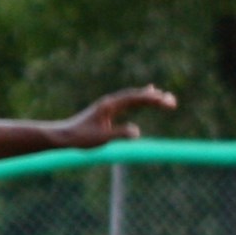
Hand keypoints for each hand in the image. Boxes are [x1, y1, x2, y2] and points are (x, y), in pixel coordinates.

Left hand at [57, 85, 177, 147]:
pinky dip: (139, 98)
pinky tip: (145, 96)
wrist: (63, 136)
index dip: (153, 100)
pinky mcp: (106, 110)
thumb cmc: (80, 138)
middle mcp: (110, 102)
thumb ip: (120, 134)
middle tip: (172, 101)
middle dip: (155, 98)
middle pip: (137, 95)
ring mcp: (108, 105)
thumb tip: (137, 132)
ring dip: (148, 96)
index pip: (136, 99)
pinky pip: (127, 101)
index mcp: (110, 106)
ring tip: (163, 96)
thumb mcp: (102, 139)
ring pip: (132, 97)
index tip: (168, 102)